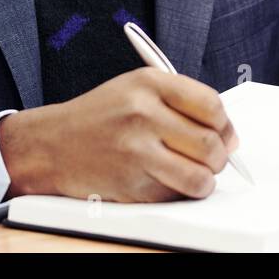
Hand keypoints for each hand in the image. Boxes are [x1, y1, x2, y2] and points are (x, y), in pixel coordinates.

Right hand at [0, 67, 239, 201]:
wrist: (51, 144)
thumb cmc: (99, 116)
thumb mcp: (136, 88)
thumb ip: (181, 102)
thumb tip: (227, 133)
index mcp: (149, 83)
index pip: (211, 105)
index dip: (225, 125)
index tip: (224, 134)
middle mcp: (143, 113)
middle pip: (210, 143)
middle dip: (219, 157)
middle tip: (212, 158)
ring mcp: (136, 150)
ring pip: (200, 176)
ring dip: (204, 180)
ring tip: (194, 174)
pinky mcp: (130, 183)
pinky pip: (175, 195)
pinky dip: (178, 193)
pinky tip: (165, 180)